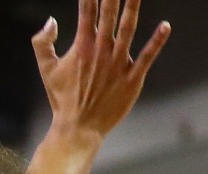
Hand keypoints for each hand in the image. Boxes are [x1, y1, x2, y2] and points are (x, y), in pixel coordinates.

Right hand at [31, 0, 170, 142]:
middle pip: (110, 14)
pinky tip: (165, 26)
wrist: (78, 128)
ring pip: (129, 29)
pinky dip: (157, 41)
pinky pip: (147, 56)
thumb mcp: (46, 70)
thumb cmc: (62, 99)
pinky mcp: (132, 78)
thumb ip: (43, 43)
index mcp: (82, 47)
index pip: (87, 12)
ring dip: (134, 7)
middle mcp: (101, 51)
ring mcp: (118, 64)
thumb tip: (51, 20)